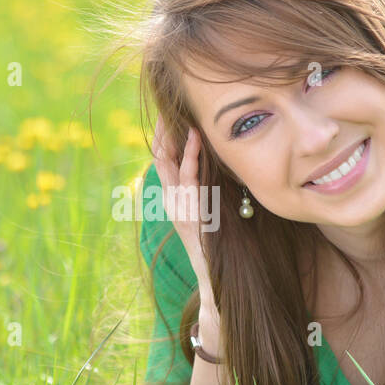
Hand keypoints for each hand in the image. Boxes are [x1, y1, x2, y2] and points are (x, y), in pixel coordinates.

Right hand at [151, 115, 211, 294]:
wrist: (216, 280)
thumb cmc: (220, 247)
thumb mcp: (214, 213)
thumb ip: (212, 191)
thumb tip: (224, 168)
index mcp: (175, 199)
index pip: (163, 160)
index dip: (164, 136)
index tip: (170, 113)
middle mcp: (171, 200)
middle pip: (159, 156)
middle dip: (161, 129)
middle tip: (167, 104)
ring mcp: (178, 206)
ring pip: (166, 162)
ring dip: (171, 135)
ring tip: (177, 111)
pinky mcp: (190, 210)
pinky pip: (186, 176)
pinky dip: (189, 154)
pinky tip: (194, 135)